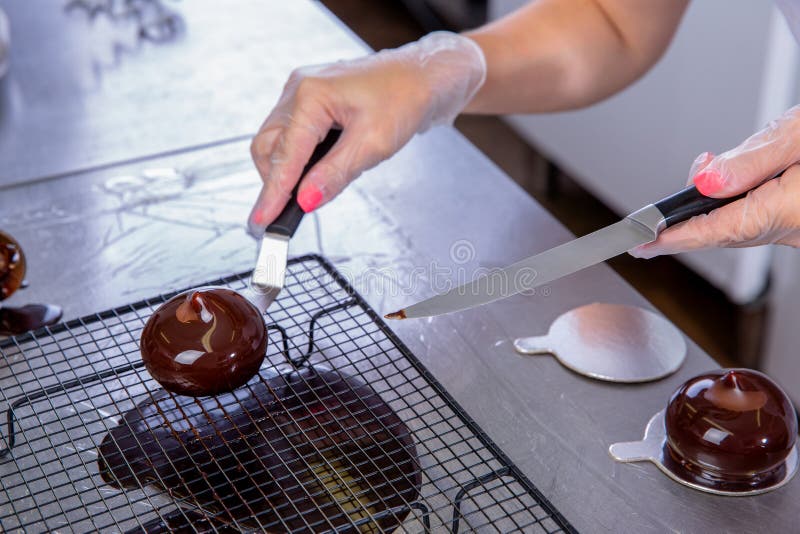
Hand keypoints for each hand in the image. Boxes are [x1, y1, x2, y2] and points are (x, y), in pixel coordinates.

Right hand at [247, 31, 485, 233]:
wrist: (427, 77)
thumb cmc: (407, 98)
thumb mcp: (374, 144)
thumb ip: (335, 174)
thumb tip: (306, 200)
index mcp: (311, 94)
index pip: (284, 154)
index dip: (273, 192)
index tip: (263, 221)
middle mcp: (300, 89)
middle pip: (269, 147)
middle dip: (276, 181)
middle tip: (287, 213)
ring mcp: (303, 93)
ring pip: (277, 142)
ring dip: (288, 170)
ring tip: (310, 191)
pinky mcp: (312, 102)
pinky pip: (293, 135)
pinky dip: (299, 158)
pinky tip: (316, 171)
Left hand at [631, 106, 799, 258]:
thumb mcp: (798, 134)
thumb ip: (750, 159)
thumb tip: (705, 180)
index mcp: (788, 210)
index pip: (714, 231)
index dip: (671, 237)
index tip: (639, 242)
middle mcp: (793, 226)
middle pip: (723, 230)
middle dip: (687, 217)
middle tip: (653, 213)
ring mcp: (797, 224)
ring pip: (739, 224)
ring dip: (712, 207)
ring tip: (701, 175)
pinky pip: (759, 218)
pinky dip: (736, 204)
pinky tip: (729, 184)